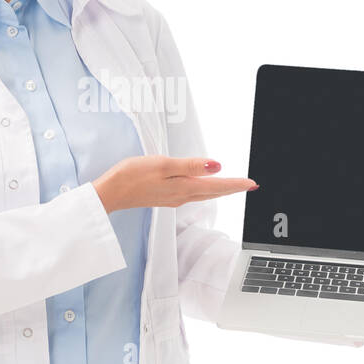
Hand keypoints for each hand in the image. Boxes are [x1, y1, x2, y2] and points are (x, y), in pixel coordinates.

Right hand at [93, 156, 255, 213]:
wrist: (111, 192)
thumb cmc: (132, 175)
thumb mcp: (163, 164)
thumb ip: (191, 166)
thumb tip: (217, 167)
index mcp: (184, 187)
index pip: (217, 186)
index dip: (236, 184)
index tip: (253, 183)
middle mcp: (181, 196)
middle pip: (213, 193)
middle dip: (232, 189)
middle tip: (249, 185)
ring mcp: (173, 198)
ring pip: (203, 194)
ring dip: (220, 190)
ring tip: (232, 186)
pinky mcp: (164, 197)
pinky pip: (192, 194)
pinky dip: (204, 191)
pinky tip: (203, 187)